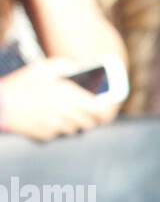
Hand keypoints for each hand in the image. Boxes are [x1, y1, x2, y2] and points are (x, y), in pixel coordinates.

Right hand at [0, 59, 119, 140]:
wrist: (1, 105)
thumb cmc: (23, 84)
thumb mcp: (43, 67)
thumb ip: (65, 65)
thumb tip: (79, 67)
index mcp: (68, 95)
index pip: (98, 109)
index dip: (104, 112)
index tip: (106, 111)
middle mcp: (65, 112)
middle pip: (89, 122)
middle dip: (90, 118)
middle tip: (88, 114)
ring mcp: (56, 126)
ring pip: (75, 129)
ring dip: (74, 123)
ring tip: (67, 114)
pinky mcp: (47, 136)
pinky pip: (60, 134)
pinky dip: (59, 129)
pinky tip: (50, 119)